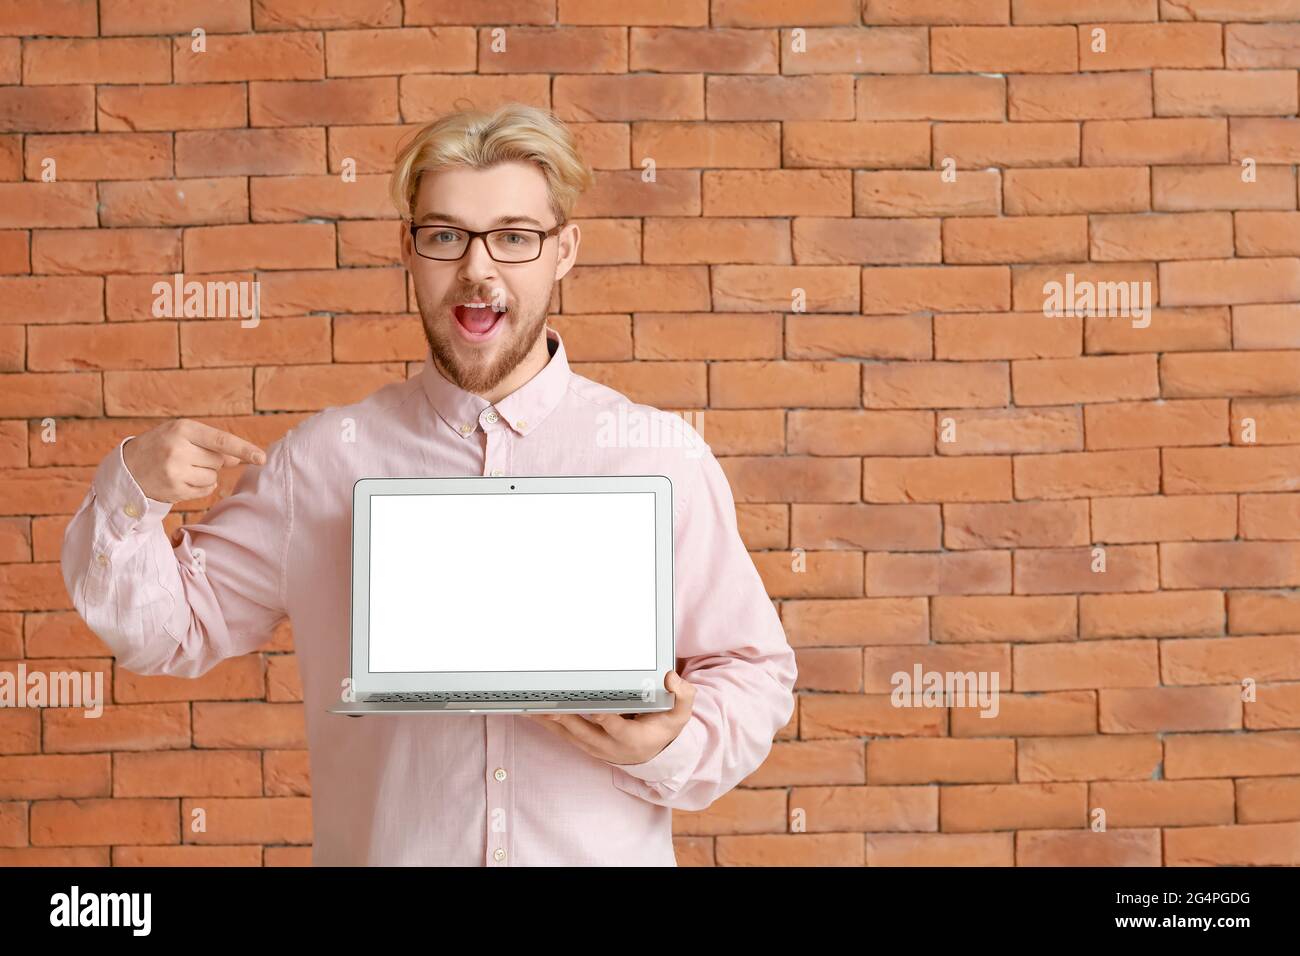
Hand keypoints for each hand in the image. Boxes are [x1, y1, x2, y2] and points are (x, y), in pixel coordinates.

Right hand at [121, 418, 265, 503]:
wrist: (128, 468)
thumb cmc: (161, 446)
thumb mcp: (182, 434)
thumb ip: (211, 442)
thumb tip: (237, 457)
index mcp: (182, 429)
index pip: (220, 440)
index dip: (244, 449)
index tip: (261, 458)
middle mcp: (178, 449)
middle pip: (219, 460)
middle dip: (211, 460)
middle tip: (188, 456)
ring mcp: (176, 472)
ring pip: (213, 477)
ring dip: (206, 474)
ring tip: (183, 468)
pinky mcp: (175, 490)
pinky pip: (206, 490)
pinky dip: (201, 486)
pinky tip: (182, 479)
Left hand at [526, 669, 696, 765]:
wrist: (651, 753)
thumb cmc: (663, 729)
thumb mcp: (680, 716)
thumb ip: (682, 696)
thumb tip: (671, 678)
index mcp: (632, 739)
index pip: (615, 726)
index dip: (602, 716)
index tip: (590, 705)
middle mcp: (609, 746)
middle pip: (583, 730)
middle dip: (566, 716)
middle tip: (549, 701)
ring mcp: (593, 746)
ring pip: (567, 732)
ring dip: (549, 720)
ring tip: (530, 703)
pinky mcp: (582, 743)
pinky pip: (561, 733)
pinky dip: (546, 722)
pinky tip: (531, 710)